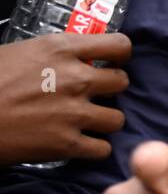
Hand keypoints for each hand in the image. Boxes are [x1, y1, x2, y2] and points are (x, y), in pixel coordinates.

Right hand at [0, 33, 130, 165]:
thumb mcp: (19, 53)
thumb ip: (53, 56)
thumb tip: (73, 58)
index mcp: (61, 49)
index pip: (120, 45)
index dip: (120, 55)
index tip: (114, 62)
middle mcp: (76, 79)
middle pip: (122, 82)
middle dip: (112, 89)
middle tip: (96, 95)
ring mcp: (74, 113)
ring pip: (118, 118)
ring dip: (105, 121)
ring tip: (87, 122)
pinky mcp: (67, 144)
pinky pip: (103, 148)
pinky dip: (94, 148)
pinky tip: (80, 144)